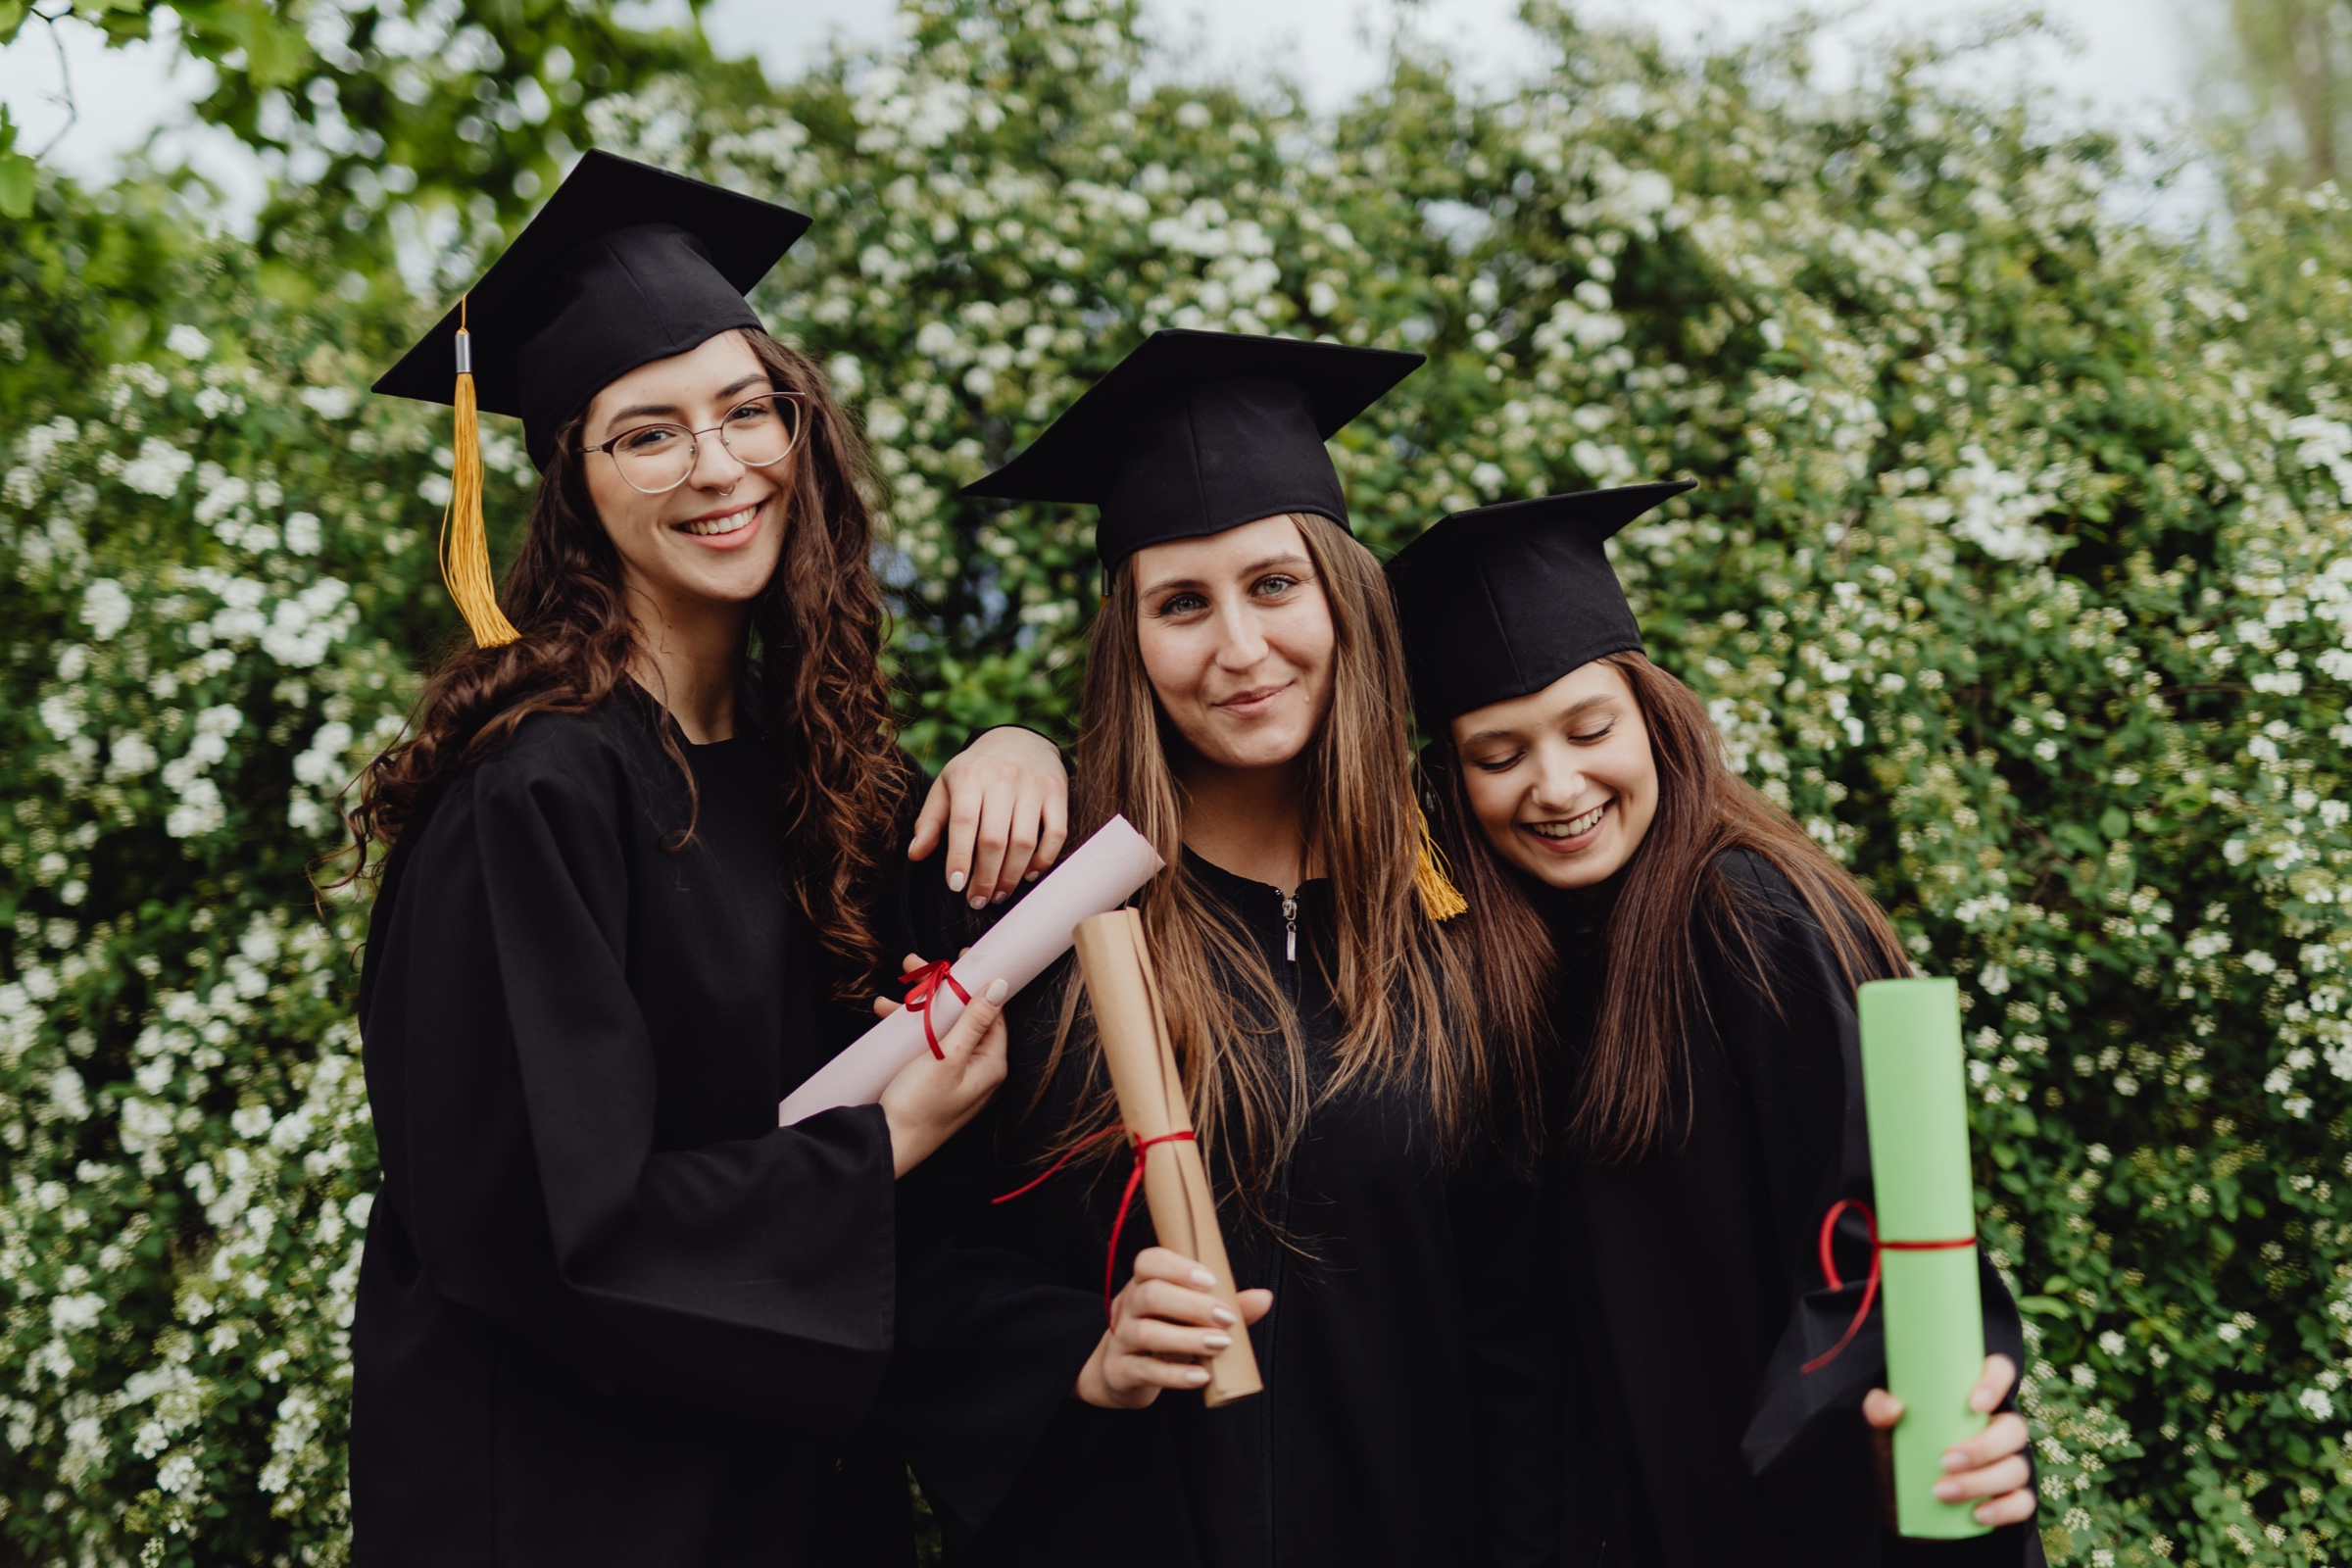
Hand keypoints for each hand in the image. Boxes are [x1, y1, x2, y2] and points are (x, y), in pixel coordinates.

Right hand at [877, 971, 1008, 1176]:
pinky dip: (909, 1031)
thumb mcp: (947, 1056)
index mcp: (991, 1064)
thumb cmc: (919, 1107)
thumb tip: (1000, 987)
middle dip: (938, 991)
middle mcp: (979, 1070)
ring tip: (890, 998)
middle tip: (913, 968)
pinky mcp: (934, 1082)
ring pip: (942, 1030)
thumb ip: (974, 1020)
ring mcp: (956, 1077)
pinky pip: (927, 1046)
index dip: (976, 983)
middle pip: (964, 1017)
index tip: (962, 959)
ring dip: (917, 1010)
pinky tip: (886, 1020)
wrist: (887, 1146)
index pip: (993, 1012)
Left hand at [908, 726, 1068, 908]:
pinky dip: (1043, 860)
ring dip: (1011, 875)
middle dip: (985, 877)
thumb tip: (915, 854)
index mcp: (969, 776)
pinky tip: (1028, 874)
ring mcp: (1033, 785)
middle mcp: (1002, 778)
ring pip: (1024, 841)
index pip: (964, 823)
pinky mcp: (1056, 793)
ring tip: (999, 894)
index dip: (960, 858)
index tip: (956, 886)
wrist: (1019, 740)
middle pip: (995, 839)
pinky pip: (1055, 833)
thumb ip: (931, 821)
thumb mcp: (947, 786)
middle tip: (977, 900)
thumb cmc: (976, 771)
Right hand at [1073, 1246, 1272, 1409]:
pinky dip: (1175, 1374)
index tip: (1211, 1282)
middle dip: (1192, 1305)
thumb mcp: (1189, 1318)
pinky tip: (1201, 1377)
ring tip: (1220, 1345)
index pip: (1149, 1261)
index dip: (1178, 1267)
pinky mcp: (1119, 1372)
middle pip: (1150, 1294)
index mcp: (1143, 1284)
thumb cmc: (1163, 1337)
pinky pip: (1145, 1371)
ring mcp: (1120, 1340)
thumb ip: (1225, 1305)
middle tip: (1226, 1319)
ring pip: (1146, 1332)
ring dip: (1188, 1338)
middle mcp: (1128, 1307)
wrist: (1120, 1375)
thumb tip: (1264, 1297)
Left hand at [1863, 1354, 2035, 1527]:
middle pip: (2014, 1429)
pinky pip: (2023, 1502)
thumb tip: (1894, 1408)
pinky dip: (2004, 1510)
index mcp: (1976, 1395)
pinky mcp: (2011, 1494)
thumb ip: (1878, 1406)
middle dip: (1984, 1448)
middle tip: (1945, 1461)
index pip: (1999, 1371)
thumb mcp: (1884, 1422)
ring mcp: (2009, 1460)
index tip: (1973, 1404)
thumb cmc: (1900, 1440)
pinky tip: (1977, 1513)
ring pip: (2017, 1468)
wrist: (1903, 1489)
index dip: (1996, 1382)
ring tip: (1942, 1491)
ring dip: (1983, 1482)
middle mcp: (1999, 1425)